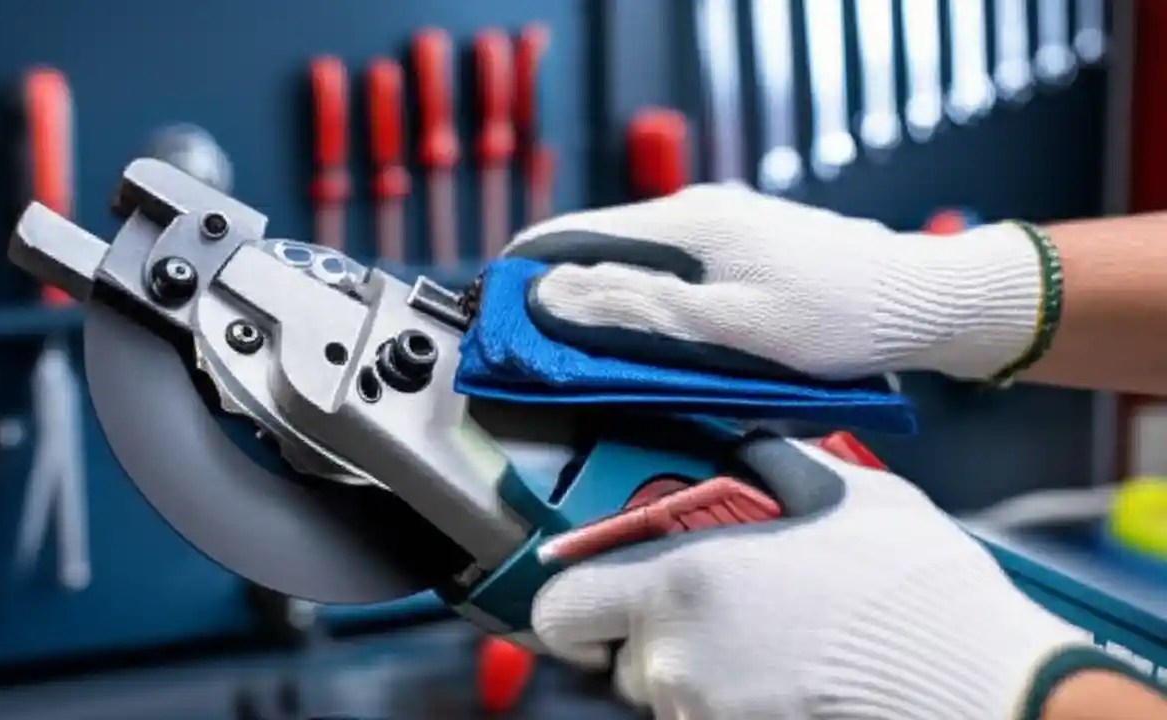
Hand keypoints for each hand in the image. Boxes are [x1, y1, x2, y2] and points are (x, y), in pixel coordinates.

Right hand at [505, 184, 1042, 381]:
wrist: (926, 301)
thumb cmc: (835, 318)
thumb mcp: (728, 326)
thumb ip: (638, 310)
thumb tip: (553, 293)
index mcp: (687, 223)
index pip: (580, 232)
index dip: (529, 265)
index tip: (493, 299)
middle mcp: (702, 211)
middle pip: (606, 241)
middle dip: (561, 281)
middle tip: (529, 331)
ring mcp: (729, 225)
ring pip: (641, 255)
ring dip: (603, 289)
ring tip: (576, 334)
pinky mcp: (751, 246)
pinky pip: (676, 265)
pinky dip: (646, 292)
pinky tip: (648, 323)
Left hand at [531, 437, 1086, 718]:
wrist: (984, 690)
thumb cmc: (913, 590)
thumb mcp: (843, 491)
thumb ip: (767, 464)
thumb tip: (740, 441)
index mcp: (682, 586)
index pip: (560, 610)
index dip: (574, 602)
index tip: (599, 594)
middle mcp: (677, 663)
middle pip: (619, 660)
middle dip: (653, 639)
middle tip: (718, 615)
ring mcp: (706, 718)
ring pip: (668, 697)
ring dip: (700, 674)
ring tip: (775, 648)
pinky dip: (736, 704)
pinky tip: (795, 681)